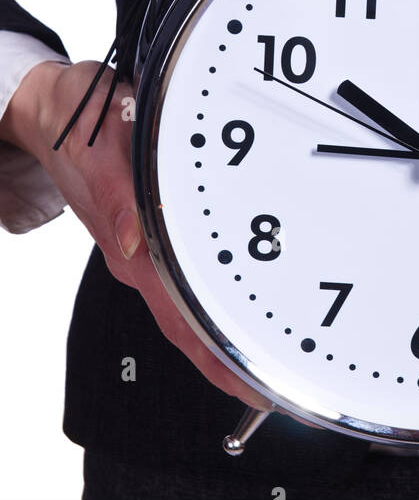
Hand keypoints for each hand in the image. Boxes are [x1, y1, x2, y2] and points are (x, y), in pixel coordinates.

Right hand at [1, 59, 269, 410]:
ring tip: (271, 364)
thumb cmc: (82, 122)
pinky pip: (188, 281)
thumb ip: (117, 196)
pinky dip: (216, 304)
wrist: (53, 111)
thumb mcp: (103, 145)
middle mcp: (141, 259)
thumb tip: (132, 242)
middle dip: (234, 362)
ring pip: (192, 309)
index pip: (183, 314)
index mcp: (134, 246)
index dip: (220, 355)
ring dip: (227, 339)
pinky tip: (239, 312)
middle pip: (192, 327)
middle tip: (283, 388)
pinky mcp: (151, 234)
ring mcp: (145, 252)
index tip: (258, 382)